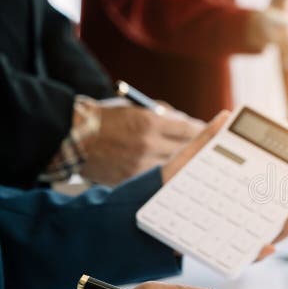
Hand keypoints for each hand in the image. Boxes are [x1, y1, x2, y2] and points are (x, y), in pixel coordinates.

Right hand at [82, 99, 203, 185]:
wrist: (71, 137)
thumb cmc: (104, 119)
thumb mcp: (135, 109)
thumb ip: (162, 116)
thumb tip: (185, 125)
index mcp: (150, 122)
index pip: (189, 128)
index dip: (205, 130)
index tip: (216, 130)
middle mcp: (148, 144)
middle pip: (187, 149)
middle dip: (198, 146)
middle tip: (210, 146)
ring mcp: (140, 164)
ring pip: (174, 164)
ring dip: (183, 161)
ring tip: (191, 158)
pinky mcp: (131, 179)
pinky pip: (156, 176)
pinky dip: (163, 171)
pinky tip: (168, 170)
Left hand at [161, 111, 287, 261]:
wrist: (145, 209)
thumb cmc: (174, 185)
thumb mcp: (192, 159)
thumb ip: (208, 139)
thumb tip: (224, 115)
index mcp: (243, 195)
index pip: (277, 195)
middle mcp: (244, 217)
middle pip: (280, 217)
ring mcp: (234, 234)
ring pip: (269, 235)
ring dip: (287, 228)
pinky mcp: (220, 249)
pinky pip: (244, 257)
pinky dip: (258, 253)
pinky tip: (267, 245)